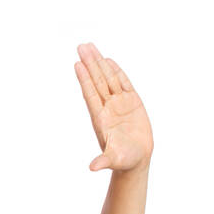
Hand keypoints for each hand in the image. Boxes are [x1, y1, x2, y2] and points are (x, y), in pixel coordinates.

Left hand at [74, 42, 152, 173]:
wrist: (136, 159)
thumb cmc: (124, 161)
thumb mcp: (113, 160)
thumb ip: (103, 161)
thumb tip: (93, 168)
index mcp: (101, 119)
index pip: (91, 94)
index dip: (85, 79)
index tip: (77, 64)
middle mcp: (107, 108)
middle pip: (97, 81)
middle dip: (90, 64)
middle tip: (81, 46)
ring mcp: (119, 104)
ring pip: (108, 79)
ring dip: (99, 63)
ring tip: (90, 47)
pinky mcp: (131, 102)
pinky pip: (122, 83)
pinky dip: (116, 71)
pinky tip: (108, 60)